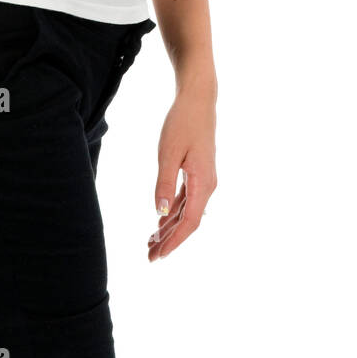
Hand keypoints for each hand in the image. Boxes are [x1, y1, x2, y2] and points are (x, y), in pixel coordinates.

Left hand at [148, 87, 216, 261]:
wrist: (198, 100)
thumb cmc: (182, 123)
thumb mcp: (169, 153)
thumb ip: (164, 184)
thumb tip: (159, 213)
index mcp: (203, 184)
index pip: (188, 222)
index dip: (173, 241)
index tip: (158, 256)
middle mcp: (207, 186)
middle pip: (188, 222)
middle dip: (169, 240)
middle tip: (149, 257)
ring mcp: (204, 180)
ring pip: (186, 212)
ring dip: (169, 228)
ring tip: (151, 243)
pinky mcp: (198, 173)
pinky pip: (186, 200)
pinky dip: (172, 213)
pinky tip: (160, 221)